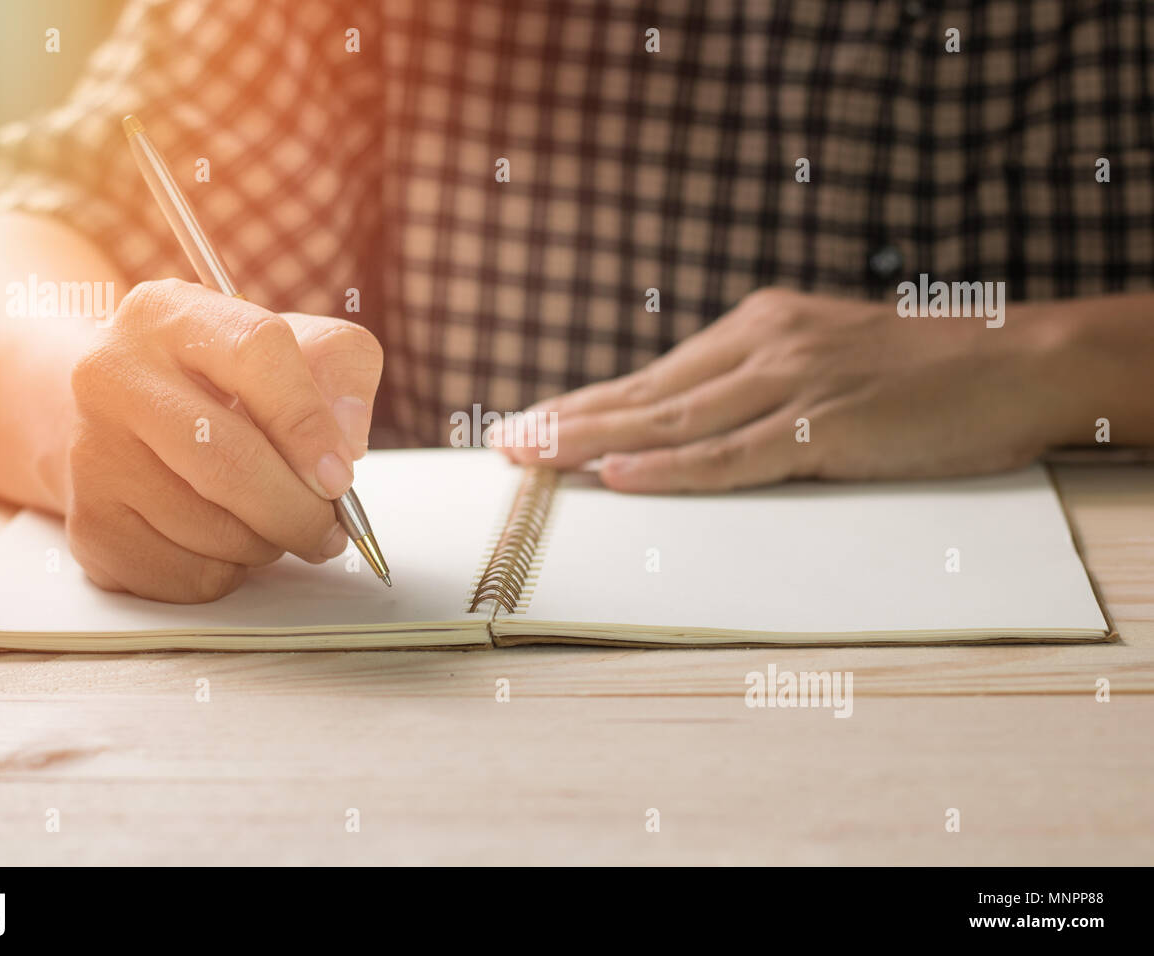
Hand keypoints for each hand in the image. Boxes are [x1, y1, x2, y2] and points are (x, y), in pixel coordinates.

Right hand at [66, 278, 381, 601]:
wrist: (118, 420)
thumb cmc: (223, 384)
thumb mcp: (293, 347)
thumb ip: (341, 370)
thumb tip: (345, 438)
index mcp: (170, 314)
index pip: (255, 352)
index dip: (308, 422)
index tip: (340, 475)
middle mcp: (113, 374)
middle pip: (228, 459)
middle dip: (299, 510)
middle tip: (331, 529)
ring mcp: (92, 452)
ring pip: (212, 530)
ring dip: (268, 542)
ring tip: (272, 521)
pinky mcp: (89, 524)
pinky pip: (188, 575)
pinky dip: (228, 572)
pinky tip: (225, 540)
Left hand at [495, 288, 1073, 491]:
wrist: (1017, 360)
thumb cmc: (921, 369)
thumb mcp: (826, 358)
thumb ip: (762, 382)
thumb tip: (695, 425)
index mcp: (758, 327)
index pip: (653, 376)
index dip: (586, 402)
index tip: (532, 422)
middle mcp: (763, 346)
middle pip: (645, 394)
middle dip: (568, 422)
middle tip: (505, 444)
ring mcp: (793, 383)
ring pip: (673, 422)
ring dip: (595, 444)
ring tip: (533, 460)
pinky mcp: (827, 427)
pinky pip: (734, 455)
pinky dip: (672, 470)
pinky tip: (620, 477)